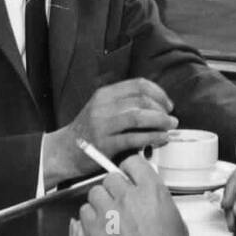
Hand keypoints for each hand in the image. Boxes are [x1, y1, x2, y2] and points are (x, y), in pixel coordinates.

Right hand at [62, 78, 178, 175]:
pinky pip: (134, 138)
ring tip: (169, 127)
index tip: (167, 103)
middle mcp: (103, 106)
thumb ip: (124, 103)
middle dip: (162, 109)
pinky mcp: (105, 144)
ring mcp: (103, 125)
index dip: (158, 93)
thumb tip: (157, 104)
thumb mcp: (101, 108)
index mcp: (105, 94)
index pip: (138, 85)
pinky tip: (160, 138)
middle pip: (141, 100)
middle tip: (171, 118)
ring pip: (139, 117)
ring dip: (160, 121)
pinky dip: (152, 137)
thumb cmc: (88, 131)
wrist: (64, 151)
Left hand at [79, 154, 192, 235]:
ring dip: (101, 202)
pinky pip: (84, 211)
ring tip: (109, 218)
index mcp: (152, 191)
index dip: (128, 170)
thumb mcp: (175, 219)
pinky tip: (100, 229)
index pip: (132, 162)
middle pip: (111, 177)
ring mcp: (109, 212)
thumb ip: (157, 201)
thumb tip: (146, 196)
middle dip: (115, 189)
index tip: (128, 177)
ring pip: (95, 192)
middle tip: (120, 204)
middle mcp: (129, 196)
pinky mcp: (93, 230)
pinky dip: (90, 218)